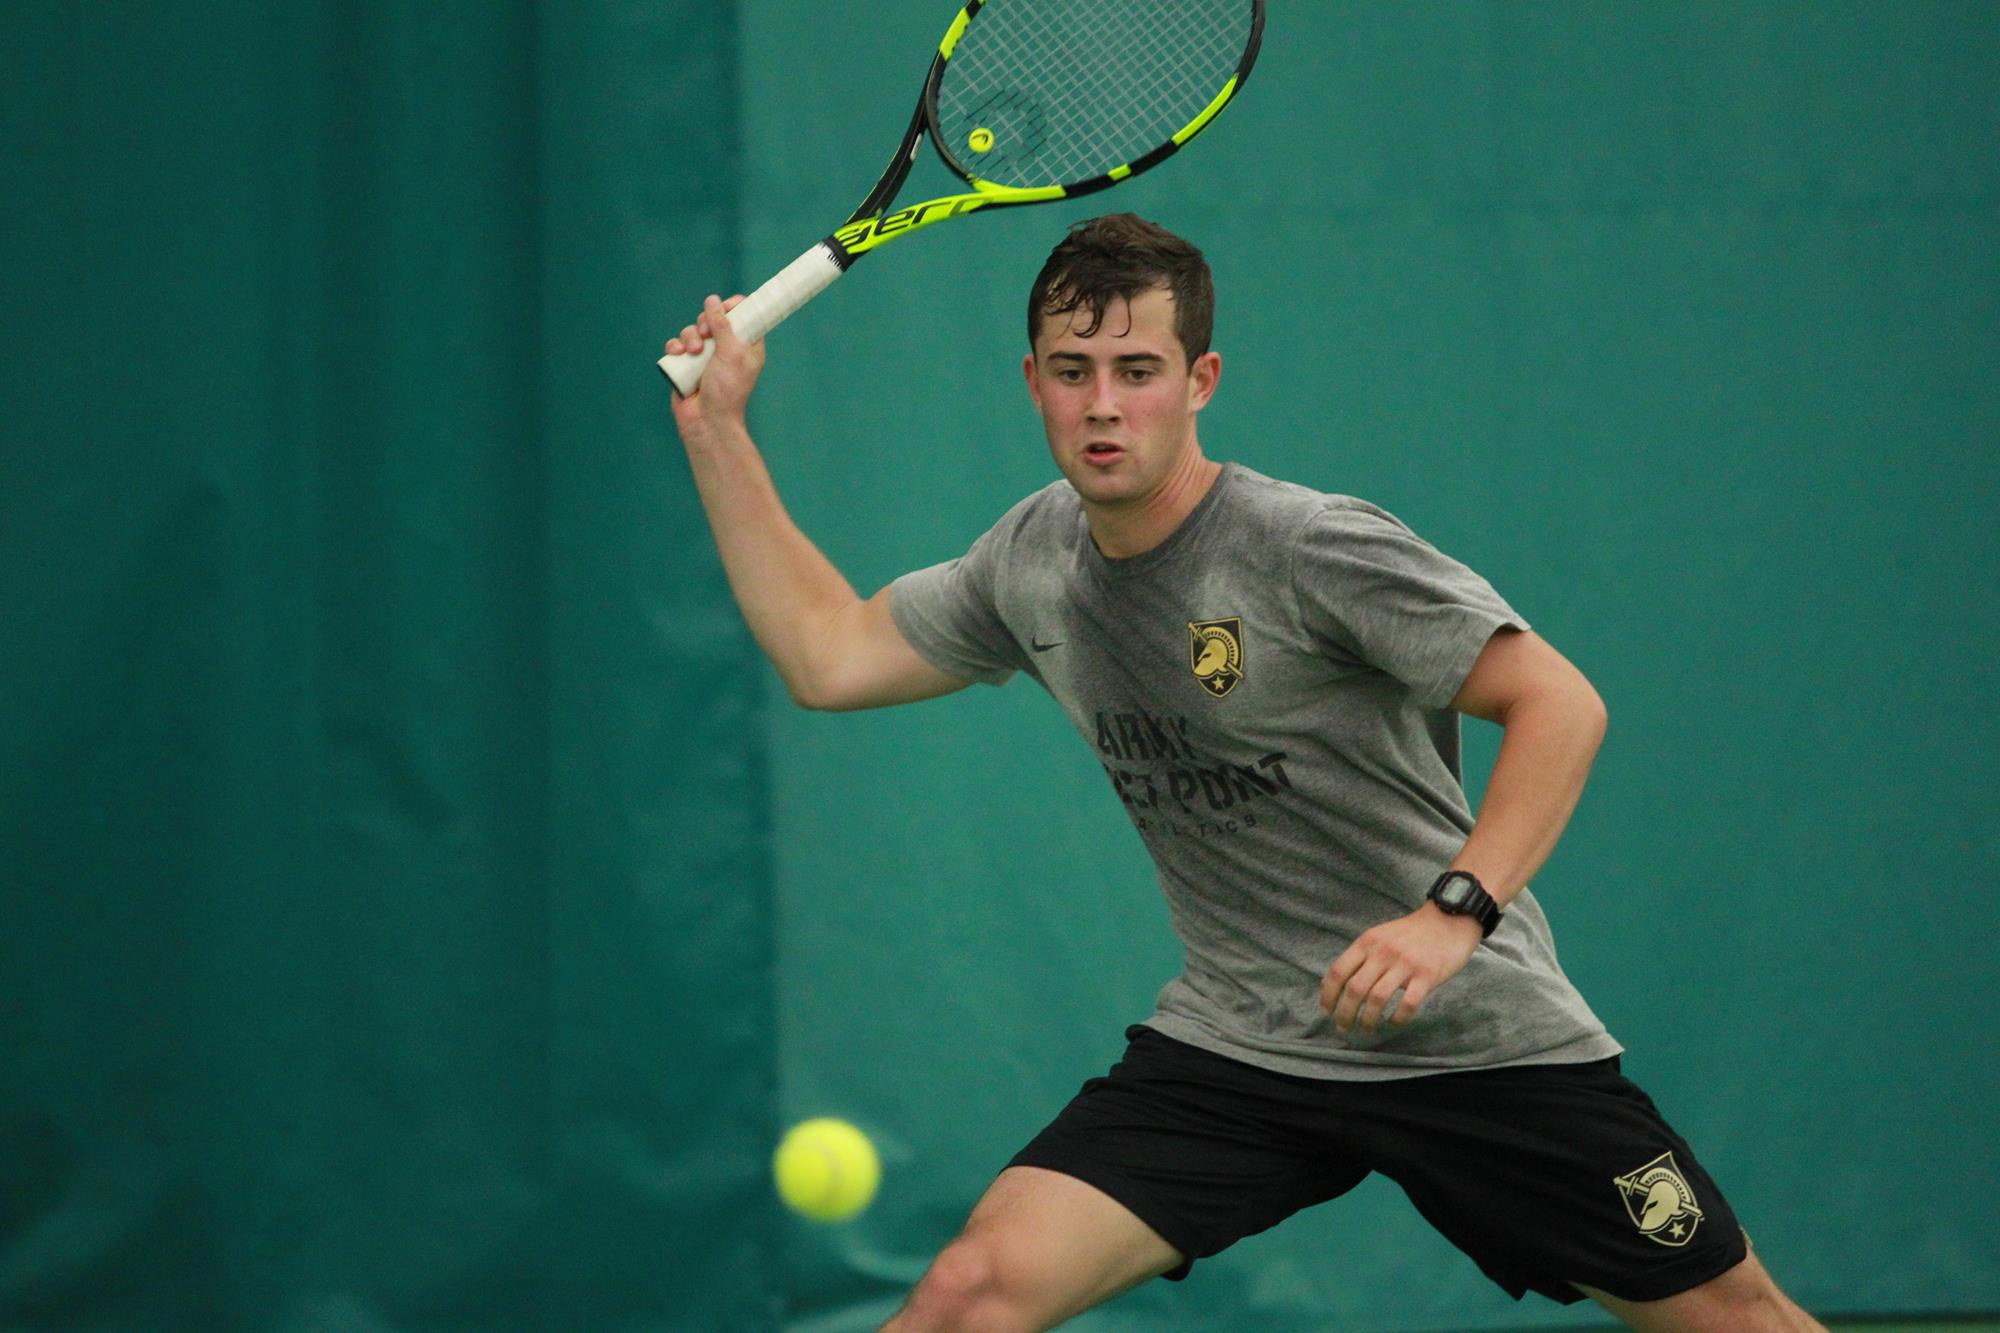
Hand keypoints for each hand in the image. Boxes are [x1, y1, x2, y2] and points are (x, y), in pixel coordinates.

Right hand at [667, 293, 764, 441]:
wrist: (707, 420)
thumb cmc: (727, 389)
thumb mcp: (731, 352)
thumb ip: (722, 324)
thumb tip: (713, 300)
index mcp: (746, 345)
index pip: (742, 315)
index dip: (732, 308)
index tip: (724, 309)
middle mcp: (726, 348)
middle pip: (713, 318)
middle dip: (706, 322)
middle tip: (707, 334)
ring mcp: (705, 356)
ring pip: (693, 330)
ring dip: (690, 337)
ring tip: (693, 353)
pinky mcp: (686, 364)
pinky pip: (677, 345)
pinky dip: (676, 347)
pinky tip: (678, 354)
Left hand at [1320, 903, 1482, 1035]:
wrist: (1450, 918)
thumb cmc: (1411, 932)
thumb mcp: (1378, 936)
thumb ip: (1357, 957)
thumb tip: (1328, 983)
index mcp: (1367, 942)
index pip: (1339, 972)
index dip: (1328, 995)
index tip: (1326, 1012)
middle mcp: (1383, 952)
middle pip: (1355, 989)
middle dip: (1345, 1014)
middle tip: (1343, 1029)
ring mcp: (1406, 964)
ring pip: (1377, 999)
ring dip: (1368, 1020)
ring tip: (1366, 1030)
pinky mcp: (1428, 975)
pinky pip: (1408, 1004)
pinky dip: (1398, 1018)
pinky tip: (1394, 1022)